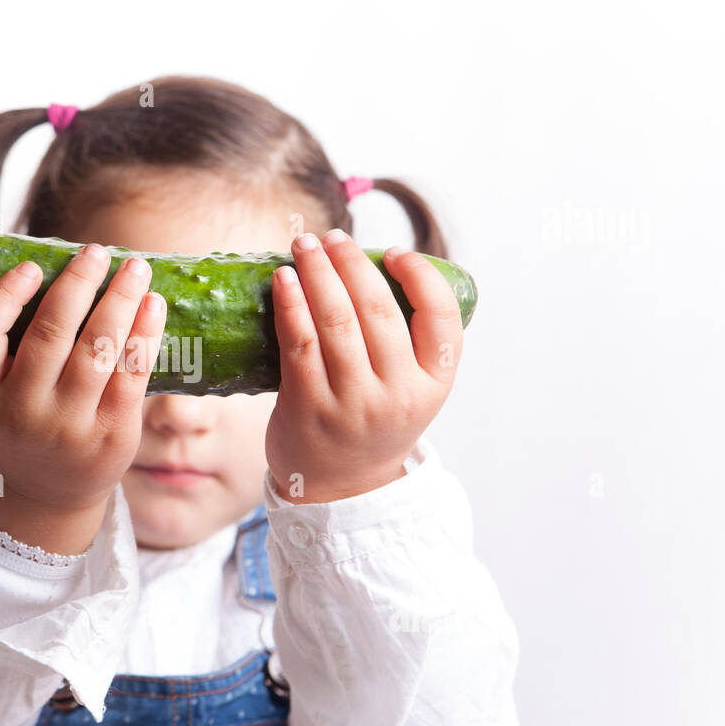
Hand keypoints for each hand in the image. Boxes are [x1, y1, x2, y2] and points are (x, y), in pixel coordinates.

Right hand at [0, 244, 164, 552]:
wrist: (49, 494)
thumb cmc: (25, 423)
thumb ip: (10, 345)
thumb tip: (59, 269)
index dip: (4, 295)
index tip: (31, 266)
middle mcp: (21, 412)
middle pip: (49, 334)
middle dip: (78, 283)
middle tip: (97, 251)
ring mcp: (68, 427)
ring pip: (96, 349)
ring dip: (119, 299)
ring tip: (135, 268)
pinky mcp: (111, 435)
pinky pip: (132, 374)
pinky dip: (144, 334)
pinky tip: (153, 306)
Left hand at [264, 229, 463, 503]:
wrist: (340, 489)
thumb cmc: (373, 424)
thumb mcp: (410, 390)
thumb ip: (405, 342)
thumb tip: (375, 268)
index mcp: (433, 384)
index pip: (440, 317)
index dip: (419, 276)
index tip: (396, 251)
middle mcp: (397, 393)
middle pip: (377, 310)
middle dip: (352, 262)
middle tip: (332, 236)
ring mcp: (352, 403)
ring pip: (336, 321)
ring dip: (317, 273)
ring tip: (304, 245)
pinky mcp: (309, 408)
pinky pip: (299, 343)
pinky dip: (290, 304)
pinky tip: (283, 280)